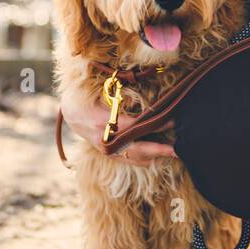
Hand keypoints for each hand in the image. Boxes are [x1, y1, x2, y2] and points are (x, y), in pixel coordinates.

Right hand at [59, 91, 177, 164]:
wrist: (70, 112)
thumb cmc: (86, 97)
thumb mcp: (99, 90)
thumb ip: (120, 91)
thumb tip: (142, 87)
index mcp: (103, 122)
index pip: (136, 127)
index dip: (156, 125)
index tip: (174, 121)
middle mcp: (106, 140)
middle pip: (138, 149)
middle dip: (160, 150)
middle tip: (179, 150)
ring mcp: (107, 150)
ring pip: (135, 158)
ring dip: (155, 157)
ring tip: (174, 154)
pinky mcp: (109, 155)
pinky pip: (130, 161)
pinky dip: (145, 160)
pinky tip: (159, 157)